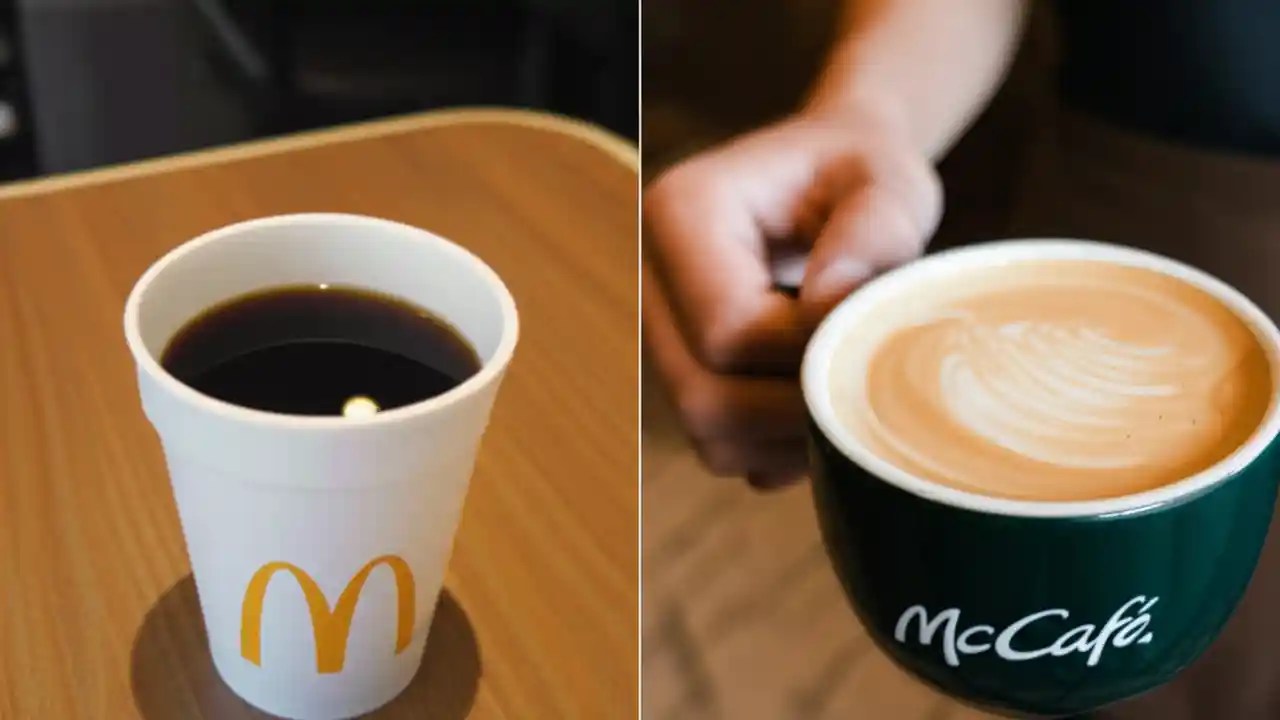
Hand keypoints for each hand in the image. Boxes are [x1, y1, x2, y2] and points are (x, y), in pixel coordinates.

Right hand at [644, 107, 942, 487]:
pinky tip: (822, 405)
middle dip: (794, 409)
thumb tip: (828, 304)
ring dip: (786, 437)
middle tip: (867, 387)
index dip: (805, 354)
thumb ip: (875, 230)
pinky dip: (775, 448)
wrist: (835, 180)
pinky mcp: (681, 372)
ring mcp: (658, 333)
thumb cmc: (862, 172)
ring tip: (850, 397)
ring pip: (706, 431)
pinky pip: (718, 445)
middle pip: (702, 393)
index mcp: (681, 212)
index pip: (727, 327)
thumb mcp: (890, 181)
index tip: (869, 335)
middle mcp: (649, 278)